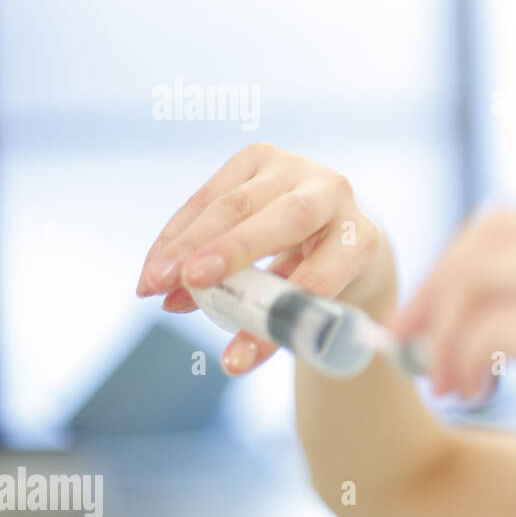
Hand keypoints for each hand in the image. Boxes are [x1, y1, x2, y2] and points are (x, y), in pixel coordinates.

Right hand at [136, 143, 393, 375]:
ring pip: (236, 204)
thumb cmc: (324, 277)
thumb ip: (280, 324)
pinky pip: (209, 195)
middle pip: (288, 219)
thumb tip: (233, 359)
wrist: (333, 227)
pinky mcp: (259, 156)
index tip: (235, 359)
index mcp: (362, 238)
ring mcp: (297, 168)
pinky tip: (155, 266)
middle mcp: (335, 193)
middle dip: (235, 250)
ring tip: (151, 285)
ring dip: (186, 245)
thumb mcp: (314, 305)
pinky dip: (178, 233)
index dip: (276, 317)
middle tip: (188, 283)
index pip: (322, 280)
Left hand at [389, 196, 515, 516]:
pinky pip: (501, 326)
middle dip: (437, 286)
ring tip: (443, 380)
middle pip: (497, 230)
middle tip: (406, 339)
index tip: (439, 313)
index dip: (470, 263)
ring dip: (442, 325)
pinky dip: (464, 352)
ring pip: (486, 272)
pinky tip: (469, 389)